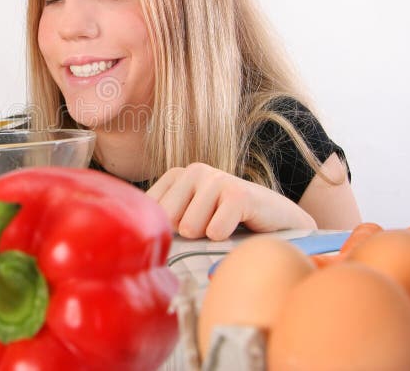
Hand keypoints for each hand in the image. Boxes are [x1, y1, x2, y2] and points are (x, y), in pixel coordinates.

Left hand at [146, 163, 315, 240]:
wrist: (276, 221)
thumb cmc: (225, 223)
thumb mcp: (188, 219)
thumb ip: (161, 221)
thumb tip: (132, 239)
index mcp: (175, 175)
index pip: (149, 212)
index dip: (167, 229)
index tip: (189, 225)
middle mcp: (193, 170)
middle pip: (167, 221)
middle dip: (188, 233)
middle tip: (211, 225)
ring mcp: (216, 179)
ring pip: (189, 228)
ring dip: (209, 236)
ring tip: (225, 224)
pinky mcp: (239, 193)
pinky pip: (215, 231)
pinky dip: (225, 238)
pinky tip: (238, 225)